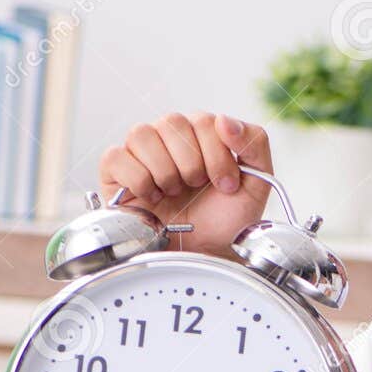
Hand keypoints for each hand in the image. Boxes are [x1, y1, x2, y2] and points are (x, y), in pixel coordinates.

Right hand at [98, 112, 273, 256]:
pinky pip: (117, 157)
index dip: (218, 155)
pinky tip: (153, 197)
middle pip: (173, 122)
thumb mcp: (256, 184)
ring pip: (142, 134)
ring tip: (174, 193)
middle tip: (198, 189)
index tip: (226, 185)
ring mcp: (141, 150)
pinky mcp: (115, 169)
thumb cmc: (225, 220)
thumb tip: (225, 120)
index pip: (204, 120)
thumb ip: (255, 144)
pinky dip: (139, 180)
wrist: (203, 252)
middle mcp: (169, 136)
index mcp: (201, 133)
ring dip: (166, 172)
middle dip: (193, 165)